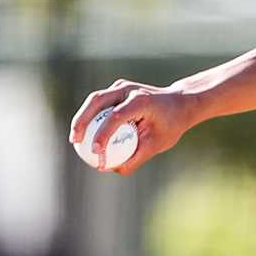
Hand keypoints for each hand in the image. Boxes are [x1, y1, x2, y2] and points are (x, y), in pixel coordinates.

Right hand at [69, 82, 193, 176]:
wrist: (179, 103)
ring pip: (94, 100)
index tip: (96, 152)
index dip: (103, 134)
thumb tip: (112, 169)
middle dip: (82, 121)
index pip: (116, 116)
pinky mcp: (117, 90)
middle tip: (75, 142)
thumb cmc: (170, 125)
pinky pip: (99, 103)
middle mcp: (128, 89)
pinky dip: (90, 117)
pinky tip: (85, 134)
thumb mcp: (157, 144)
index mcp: (141, 100)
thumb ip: (136, 157)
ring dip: (82, 118)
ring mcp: (121, 87)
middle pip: (97, 101)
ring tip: (75, 140)